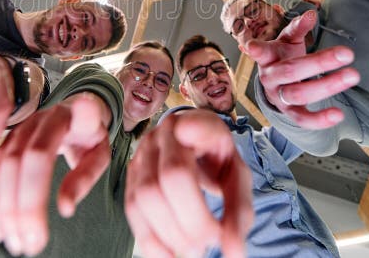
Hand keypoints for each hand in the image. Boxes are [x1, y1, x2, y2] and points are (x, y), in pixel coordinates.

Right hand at [0, 92, 110, 255]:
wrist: (75, 110)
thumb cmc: (89, 135)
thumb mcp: (99, 152)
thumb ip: (86, 176)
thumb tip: (65, 209)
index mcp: (64, 118)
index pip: (42, 151)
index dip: (35, 176)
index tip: (50, 201)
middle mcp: (35, 121)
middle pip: (19, 165)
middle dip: (23, 208)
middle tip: (32, 244)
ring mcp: (17, 130)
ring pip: (1, 169)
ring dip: (5, 210)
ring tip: (17, 243)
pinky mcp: (5, 143)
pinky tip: (1, 228)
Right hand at [125, 110, 252, 257]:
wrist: (192, 148)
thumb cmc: (216, 161)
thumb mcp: (236, 178)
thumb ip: (238, 212)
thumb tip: (234, 253)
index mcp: (199, 124)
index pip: (195, 126)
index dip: (194, 129)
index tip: (192, 134)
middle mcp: (166, 134)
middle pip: (173, 175)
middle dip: (191, 220)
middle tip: (208, 244)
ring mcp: (143, 153)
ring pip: (145, 196)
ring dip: (170, 233)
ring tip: (193, 252)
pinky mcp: (130, 175)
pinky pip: (132, 209)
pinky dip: (150, 239)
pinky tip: (169, 255)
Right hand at [245, 10, 359, 129]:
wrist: (278, 84)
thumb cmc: (284, 56)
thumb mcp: (288, 40)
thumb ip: (298, 27)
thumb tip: (311, 14)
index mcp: (267, 57)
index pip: (261, 52)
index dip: (257, 50)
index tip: (252, 46)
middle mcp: (270, 78)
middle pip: (291, 71)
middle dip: (320, 62)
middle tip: (347, 53)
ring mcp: (279, 97)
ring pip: (299, 94)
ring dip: (328, 85)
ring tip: (352, 75)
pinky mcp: (290, 113)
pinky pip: (303, 120)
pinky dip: (320, 119)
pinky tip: (339, 114)